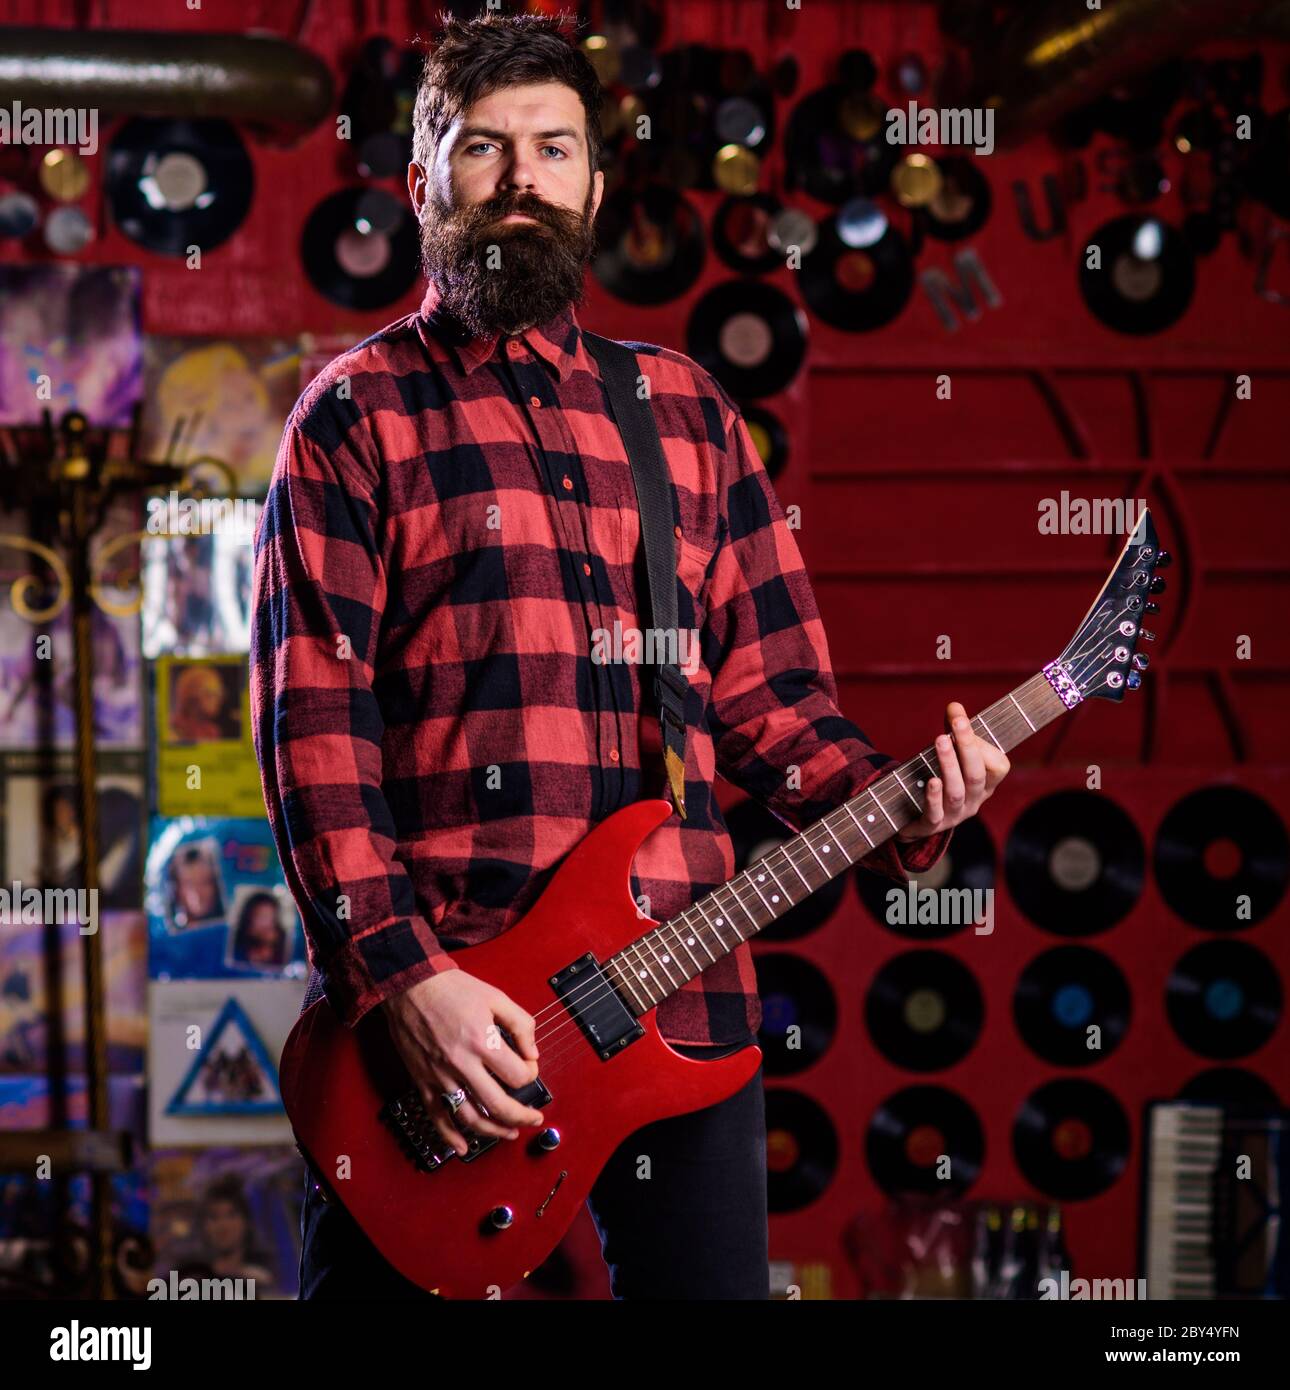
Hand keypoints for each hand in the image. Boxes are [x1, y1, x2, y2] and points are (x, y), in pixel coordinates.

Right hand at [380, 972, 543, 1156]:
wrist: (410, 986)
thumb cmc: (451, 989)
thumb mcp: (496, 997)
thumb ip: (521, 1023)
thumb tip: (532, 1052)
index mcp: (484, 1042)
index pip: (519, 1075)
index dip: (531, 1073)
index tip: (529, 1066)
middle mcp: (463, 1064)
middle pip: (499, 1105)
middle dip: (522, 1116)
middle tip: (533, 1117)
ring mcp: (441, 1076)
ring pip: (471, 1118)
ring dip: (495, 1130)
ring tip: (509, 1132)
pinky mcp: (424, 1082)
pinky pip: (437, 1117)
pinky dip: (450, 1137)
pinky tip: (463, 1147)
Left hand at [896, 700, 1009, 841]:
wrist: (915, 821)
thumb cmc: (941, 782)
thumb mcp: (951, 756)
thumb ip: (953, 731)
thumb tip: (954, 706)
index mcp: (985, 784)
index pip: (998, 766)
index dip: (982, 744)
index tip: (962, 723)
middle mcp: (974, 801)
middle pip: (976, 775)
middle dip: (968, 747)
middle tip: (958, 722)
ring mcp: (954, 815)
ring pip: (957, 792)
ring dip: (949, 765)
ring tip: (941, 741)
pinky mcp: (932, 825)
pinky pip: (935, 813)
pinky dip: (934, 797)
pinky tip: (931, 781)